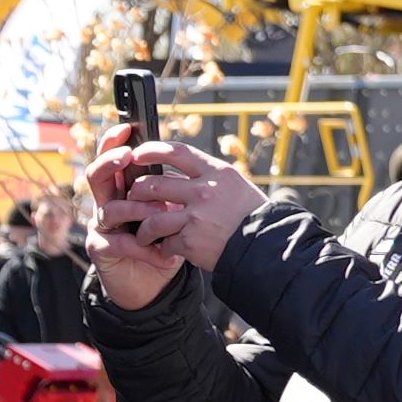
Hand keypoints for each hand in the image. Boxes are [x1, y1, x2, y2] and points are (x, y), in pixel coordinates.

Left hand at [88, 140, 260, 283]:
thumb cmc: (250, 214)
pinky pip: (165, 243)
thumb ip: (207, 176)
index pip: (176, 152)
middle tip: (135, 198)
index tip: (137, 154)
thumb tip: (177, 167)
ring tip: (144, 234)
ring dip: (144, 228)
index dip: (151, 151)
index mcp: (216, 172)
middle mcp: (204, 191)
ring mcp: (196, 217)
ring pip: (152, 219)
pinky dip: (163, 248)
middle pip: (155, 185)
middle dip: (138, 192)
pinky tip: (166, 250)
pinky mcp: (192, 242)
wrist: (266, 245)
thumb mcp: (233, 184)